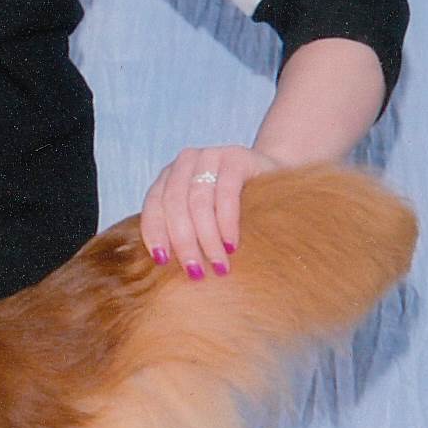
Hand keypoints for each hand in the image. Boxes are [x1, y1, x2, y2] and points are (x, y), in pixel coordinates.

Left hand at [141, 144, 281, 278]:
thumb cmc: (233, 205)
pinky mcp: (236, 158)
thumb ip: (183, 228)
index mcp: (168, 176)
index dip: (155, 233)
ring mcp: (210, 156)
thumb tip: (165, 267)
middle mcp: (185, 162)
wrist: (274, 177)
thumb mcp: (202, 214)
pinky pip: (226, 194)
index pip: (153, 205)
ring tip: (218, 264)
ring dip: (207, 238)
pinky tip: (231, 244)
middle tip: (196, 272)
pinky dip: (226, 223)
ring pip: (198, 202)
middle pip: (174, 205)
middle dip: (183, 242)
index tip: (162, 261)